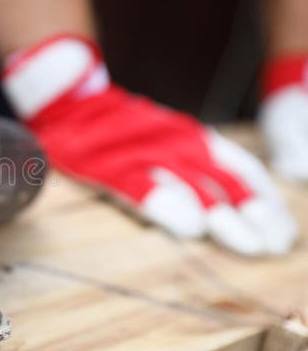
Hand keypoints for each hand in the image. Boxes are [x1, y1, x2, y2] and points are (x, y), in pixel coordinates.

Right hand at [1, 34, 298, 254]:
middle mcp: (176, 143)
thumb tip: (233, 213)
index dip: (266, 203)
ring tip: (246, 244)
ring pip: (191, 186)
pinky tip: (186, 226)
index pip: (243, 171)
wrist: (69, 103)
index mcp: (193, 140)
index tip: (282, 236)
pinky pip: (139, 187)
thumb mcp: (166, 142)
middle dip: (252, 217)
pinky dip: (165, 205)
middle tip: (271, 247)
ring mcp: (143, 154)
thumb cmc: (120, 132)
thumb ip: (197, 171)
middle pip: (224, 182)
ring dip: (222, 216)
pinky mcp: (109, 166)